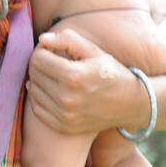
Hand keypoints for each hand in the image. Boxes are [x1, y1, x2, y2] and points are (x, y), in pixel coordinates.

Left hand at [26, 27, 143, 136]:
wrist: (131, 103)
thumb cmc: (111, 71)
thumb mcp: (93, 50)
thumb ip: (67, 40)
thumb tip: (42, 39)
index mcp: (73, 76)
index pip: (37, 59)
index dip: (42, 51)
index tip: (52, 51)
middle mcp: (67, 98)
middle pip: (34, 74)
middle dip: (40, 64)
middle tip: (53, 62)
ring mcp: (65, 115)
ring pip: (33, 92)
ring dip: (39, 81)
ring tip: (54, 76)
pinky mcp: (64, 127)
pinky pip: (37, 110)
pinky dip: (40, 98)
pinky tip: (52, 91)